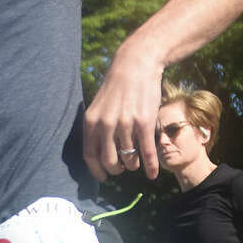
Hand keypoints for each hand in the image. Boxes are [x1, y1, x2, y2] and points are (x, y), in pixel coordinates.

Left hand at [80, 41, 164, 180]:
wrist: (136, 65)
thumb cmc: (118, 86)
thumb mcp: (99, 106)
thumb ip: (96, 127)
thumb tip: (98, 152)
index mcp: (92, 122)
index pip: (90, 155)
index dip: (96, 170)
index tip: (103, 177)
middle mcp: (106, 125)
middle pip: (109, 161)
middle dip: (115, 170)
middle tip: (121, 169)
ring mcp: (126, 124)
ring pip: (129, 158)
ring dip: (133, 164)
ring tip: (135, 163)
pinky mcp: (144, 123)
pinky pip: (147, 153)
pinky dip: (150, 167)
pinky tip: (152, 175)